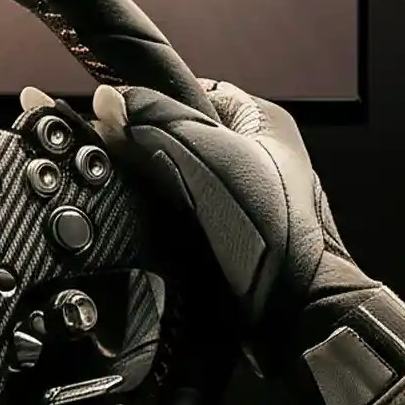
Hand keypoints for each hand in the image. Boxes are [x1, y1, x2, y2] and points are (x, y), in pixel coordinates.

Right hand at [90, 80, 404, 404]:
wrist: (295, 313)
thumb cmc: (268, 232)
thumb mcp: (202, 157)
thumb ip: (153, 120)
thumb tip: (109, 98)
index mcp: (263, 119)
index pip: (189, 91)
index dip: (150, 106)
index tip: (119, 124)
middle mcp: (259, 152)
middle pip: (179, 135)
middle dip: (149, 151)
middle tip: (126, 164)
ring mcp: (248, 196)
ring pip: (178, 176)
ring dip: (155, 189)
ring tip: (144, 200)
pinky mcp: (232, 233)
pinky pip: (184, 212)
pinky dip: (166, 219)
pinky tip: (156, 228)